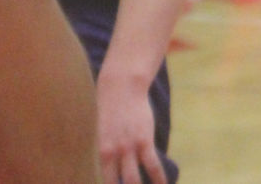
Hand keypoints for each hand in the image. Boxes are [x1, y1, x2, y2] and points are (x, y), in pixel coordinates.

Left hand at [96, 68, 165, 183]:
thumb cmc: (110, 109)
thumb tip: (110, 169)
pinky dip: (159, 179)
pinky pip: (152, 165)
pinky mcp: (144, 140)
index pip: (105, 183)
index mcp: (101, 153)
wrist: (121, 85)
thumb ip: (105, 152)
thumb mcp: (101, 133)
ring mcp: (128, 148)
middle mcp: (112, 154)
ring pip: (135, 181)